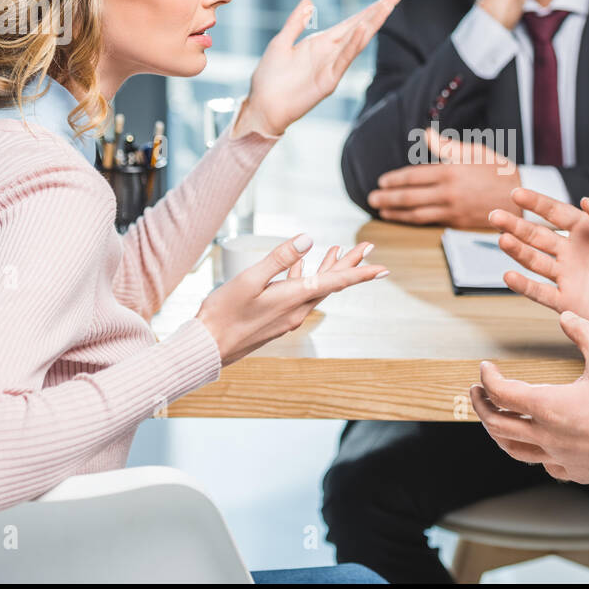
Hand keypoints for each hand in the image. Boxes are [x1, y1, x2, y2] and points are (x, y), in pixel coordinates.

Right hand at [195, 234, 387, 367]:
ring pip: (316, 289)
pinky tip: (300, 268)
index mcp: (293, 299)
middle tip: (367, 247)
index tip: (381, 267)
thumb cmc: (223, 314)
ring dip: (328, 269)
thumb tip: (308, 239)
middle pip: (330, 283)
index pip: (335, 282)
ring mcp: (287, 316)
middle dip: (349, 264)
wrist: (207, 348)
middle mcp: (296, 310)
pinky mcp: (277, 319)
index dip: (359, 272)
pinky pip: (300, 295)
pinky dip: (304, 278)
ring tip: (337, 250)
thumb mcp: (249, 280)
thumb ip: (279, 258)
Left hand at [235, 0, 403, 137]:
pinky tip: (363, 31)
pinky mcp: (328, 82)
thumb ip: (295, 22)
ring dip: (371, 25)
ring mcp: (331, 67)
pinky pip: (343, 60)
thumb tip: (308, 1)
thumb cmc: (269, 77)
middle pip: (359, 29)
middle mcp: (330, 53)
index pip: (350, 23)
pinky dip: (353, 45)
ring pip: (356, 42)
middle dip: (378, 12)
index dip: (368, 10)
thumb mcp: (281, 42)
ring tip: (386, 7)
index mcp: (321, 43)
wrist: (262, 106)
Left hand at [368, 127, 521, 226]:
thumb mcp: (475, 152)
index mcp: (451, 171)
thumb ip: (447, 146)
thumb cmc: (498, 171)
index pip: (414, 176)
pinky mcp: (457, 223)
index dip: (395, 180)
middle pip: (410, 196)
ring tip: (381, 211)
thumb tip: (425, 133)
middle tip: (371, 198)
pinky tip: (403, 219)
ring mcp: (452, 210)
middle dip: (388, 198)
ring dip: (396, 213)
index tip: (381, 181)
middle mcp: (448, 192)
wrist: (520, 199)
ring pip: (416, 213)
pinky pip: (429, 222)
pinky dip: (412, 221)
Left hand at [470, 310, 588, 486]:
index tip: (485, 368)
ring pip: (514, 449)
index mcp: (547, 406)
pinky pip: (542, 465)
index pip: (501, 392)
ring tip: (494, 421)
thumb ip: (584, 333)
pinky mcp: (573, 472)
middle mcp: (546, 435)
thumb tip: (566, 317)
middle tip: (477, 393)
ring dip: (498, 433)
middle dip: (481, 406)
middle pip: (497, 424)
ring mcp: (558, 458)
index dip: (488, 378)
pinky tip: (538, 446)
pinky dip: (533, 452)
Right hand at [488, 188, 588, 338]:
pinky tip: (509, 274)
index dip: (536, 203)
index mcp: (586, 232)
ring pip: (534, 260)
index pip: (555, 212)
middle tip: (494, 215)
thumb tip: (584, 200)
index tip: (516, 193)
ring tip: (502, 239)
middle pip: (536, 235)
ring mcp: (567, 277)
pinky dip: (523, 285)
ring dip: (517, 250)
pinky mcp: (566, 302)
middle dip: (515, 225)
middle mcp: (571, 252)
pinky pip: (540, 292)